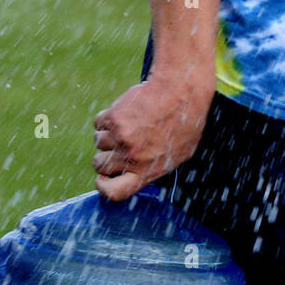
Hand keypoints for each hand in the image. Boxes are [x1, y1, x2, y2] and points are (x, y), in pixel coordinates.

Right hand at [92, 72, 214, 200]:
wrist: (181, 92)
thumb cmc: (185, 122)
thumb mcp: (179, 154)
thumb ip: (155, 167)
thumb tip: (138, 174)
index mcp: (146, 170)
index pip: (114, 192)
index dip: (103, 187)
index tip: (102, 180)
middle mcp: (130, 156)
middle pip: (99, 165)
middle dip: (104, 158)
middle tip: (117, 147)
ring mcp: (120, 136)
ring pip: (98, 142)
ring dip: (107, 135)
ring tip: (127, 125)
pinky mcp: (113, 117)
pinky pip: (98, 122)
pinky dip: (106, 119)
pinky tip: (124, 113)